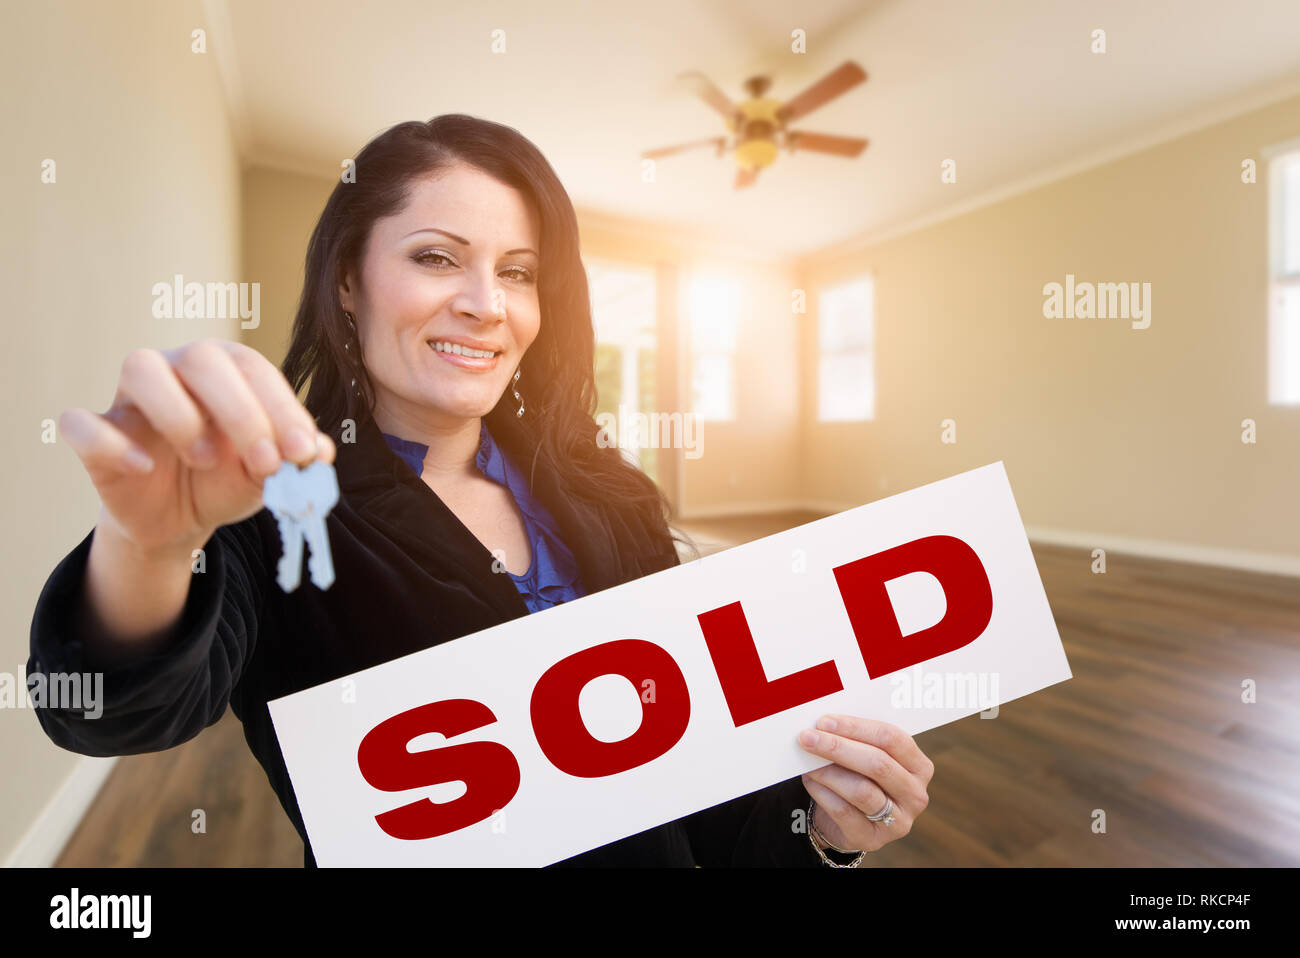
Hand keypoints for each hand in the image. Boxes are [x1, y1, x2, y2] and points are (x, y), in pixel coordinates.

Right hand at [58, 339, 335, 557]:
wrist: (180, 518)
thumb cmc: (228, 478)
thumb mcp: (266, 475)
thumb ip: (294, 460)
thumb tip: (322, 452)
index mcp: (226, 369)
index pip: (254, 368)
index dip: (282, 409)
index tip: (302, 454)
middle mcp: (177, 369)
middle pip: (201, 358)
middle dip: (241, 411)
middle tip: (264, 462)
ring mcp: (130, 398)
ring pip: (141, 368)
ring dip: (179, 414)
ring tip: (204, 459)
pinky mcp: (94, 433)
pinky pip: (82, 421)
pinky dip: (109, 442)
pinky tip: (143, 466)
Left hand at [798, 714, 933, 853]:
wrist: (848, 821)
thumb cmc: (858, 776)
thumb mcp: (865, 755)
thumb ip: (855, 740)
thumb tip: (824, 725)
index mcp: (919, 766)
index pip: (892, 739)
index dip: (856, 728)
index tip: (825, 721)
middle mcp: (915, 795)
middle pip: (878, 764)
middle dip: (838, 747)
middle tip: (808, 738)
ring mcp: (898, 821)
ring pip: (861, 790)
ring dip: (827, 772)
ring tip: (806, 761)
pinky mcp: (873, 839)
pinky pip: (843, 811)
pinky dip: (822, 792)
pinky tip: (810, 780)